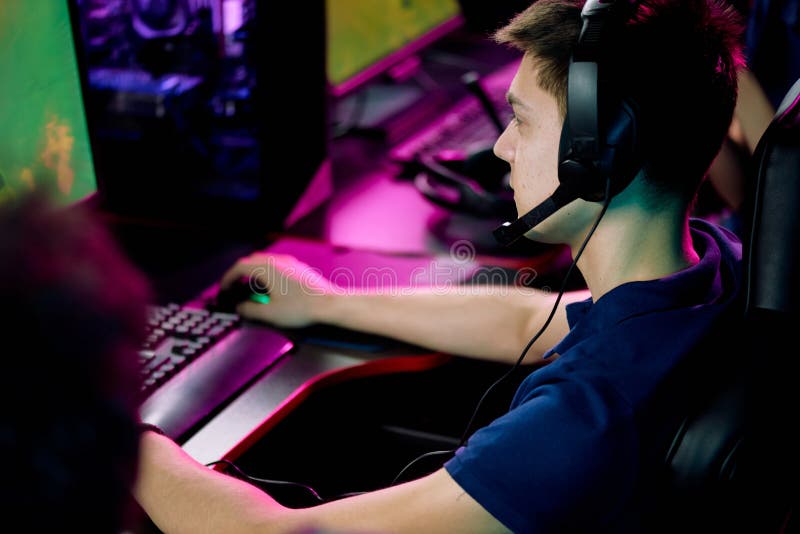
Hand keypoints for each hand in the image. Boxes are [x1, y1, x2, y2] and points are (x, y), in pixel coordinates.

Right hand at [218, 253, 332, 327]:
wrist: (329, 303)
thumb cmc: (302, 307)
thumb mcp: (269, 313)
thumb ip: (250, 310)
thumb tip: (241, 308)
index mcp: (266, 269)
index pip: (239, 268)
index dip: (227, 279)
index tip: (223, 289)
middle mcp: (277, 261)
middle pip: (250, 262)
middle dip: (238, 274)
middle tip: (233, 288)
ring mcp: (289, 263)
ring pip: (264, 262)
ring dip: (253, 274)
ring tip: (249, 289)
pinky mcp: (298, 268)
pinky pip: (276, 266)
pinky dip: (266, 274)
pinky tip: (269, 289)